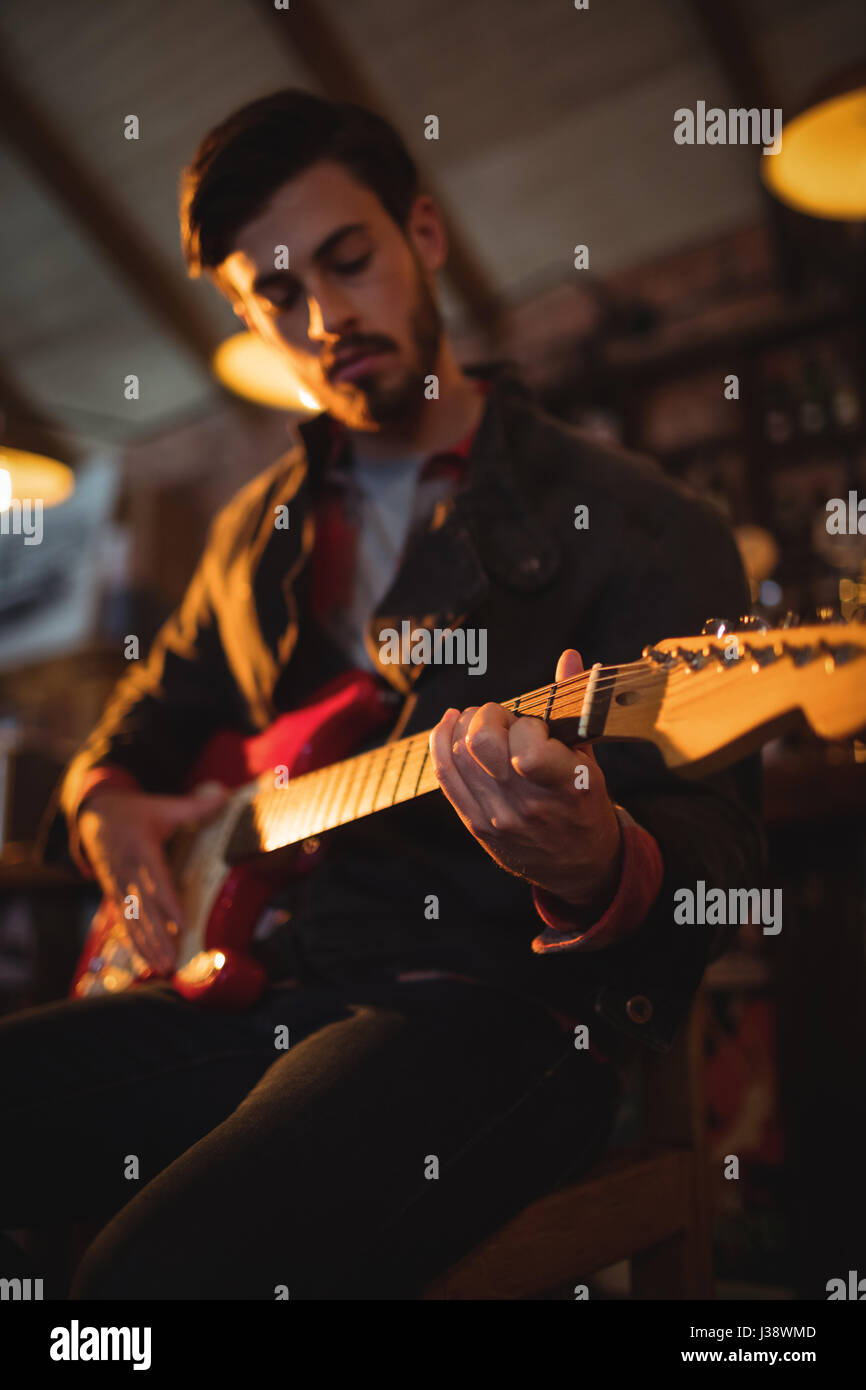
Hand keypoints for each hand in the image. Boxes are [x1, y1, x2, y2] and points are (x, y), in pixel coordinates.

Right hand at [78, 785, 228, 974]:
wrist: (94, 817)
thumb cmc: (135, 812)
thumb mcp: (162, 806)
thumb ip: (194, 806)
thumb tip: (226, 795)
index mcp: (140, 849)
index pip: (155, 878)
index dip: (167, 901)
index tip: (181, 922)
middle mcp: (126, 871)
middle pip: (143, 908)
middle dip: (157, 936)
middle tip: (171, 961)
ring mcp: (117, 886)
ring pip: (131, 920)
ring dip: (146, 946)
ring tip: (162, 967)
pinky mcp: (114, 895)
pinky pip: (123, 922)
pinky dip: (134, 942)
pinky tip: (146, 961)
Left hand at [429, 649, 621, 914]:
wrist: (578, 866)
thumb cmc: (586, 804)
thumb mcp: (591, 759)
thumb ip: (574, 707)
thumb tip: (571, 657)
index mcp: (566, 787)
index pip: (527, 748)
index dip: (526, 725)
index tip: (535, 727)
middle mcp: (528, 805)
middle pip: (482, 745)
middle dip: (488, 716)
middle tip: (502, 718)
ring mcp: (498, 817)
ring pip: (458, 756)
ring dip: (463, 726)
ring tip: (478, 720)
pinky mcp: (476, 824)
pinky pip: (445, 777)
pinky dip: (440, 743)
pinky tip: (449, 725)